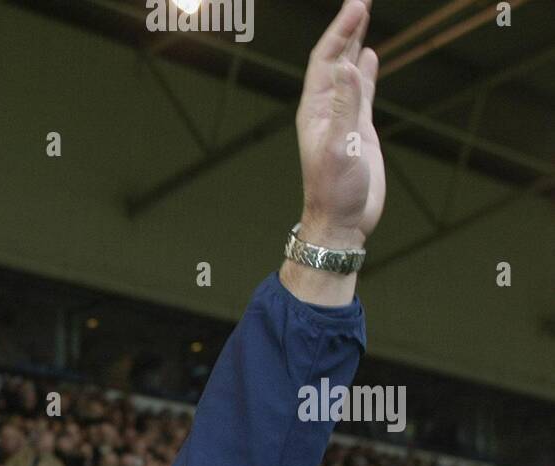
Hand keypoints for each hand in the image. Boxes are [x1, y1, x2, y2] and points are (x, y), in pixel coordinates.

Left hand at [294, 0, 383, 249]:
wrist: (341, 222)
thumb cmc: (336, 191)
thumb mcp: (341, 147)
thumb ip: (347, 107)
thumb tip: (351, 65)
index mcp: (315, 110)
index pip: (326, 59)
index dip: (340, 30)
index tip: (358, 3)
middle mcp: (325, 109)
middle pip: (335, 57)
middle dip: (347, 26)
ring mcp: (342, 117)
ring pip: (348, 70)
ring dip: (355, 42)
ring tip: (364, 13)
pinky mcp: (357, 129)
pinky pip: (361, 90)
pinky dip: (366, 70)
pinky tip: (371, 55)